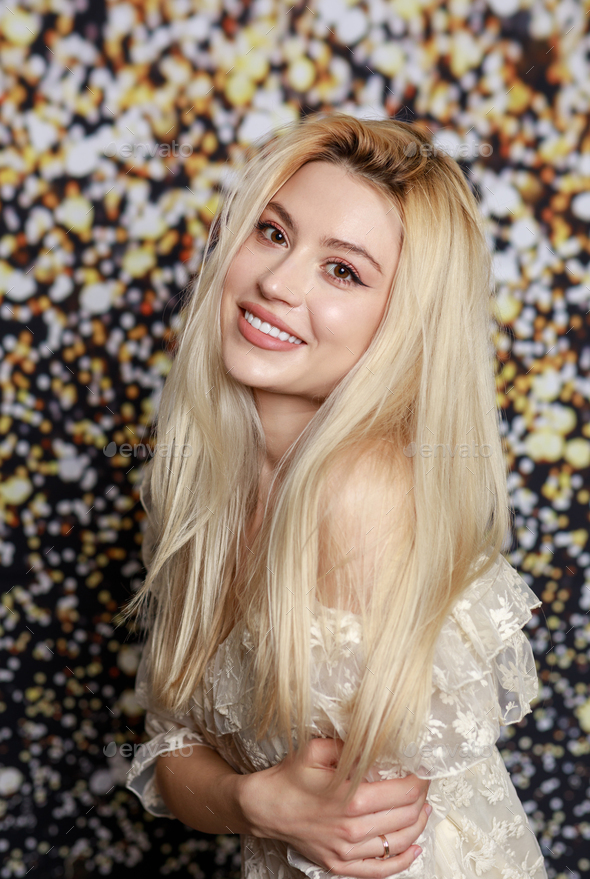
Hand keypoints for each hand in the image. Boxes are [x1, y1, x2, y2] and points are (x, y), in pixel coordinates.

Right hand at [239, 737, 430, 877]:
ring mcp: (347, 851)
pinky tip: (413, 849)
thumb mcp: (316, 749)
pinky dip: (402, 862)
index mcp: (352, 798)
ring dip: (417, 826)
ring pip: (398, 843)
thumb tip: (376, 741)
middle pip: (406, 817)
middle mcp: (353, 828)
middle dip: (421, 800)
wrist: (264, 808)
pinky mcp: (340, 865)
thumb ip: (349, 745)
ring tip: (423, 811)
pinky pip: (380, 870)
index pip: (404, 792)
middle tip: (423, 786)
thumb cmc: (289, 777)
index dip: (420, 780)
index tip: (423, 770)